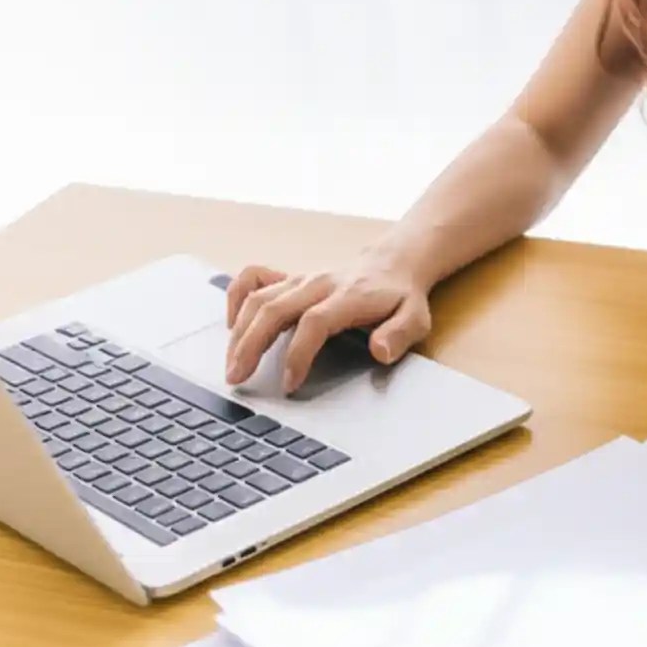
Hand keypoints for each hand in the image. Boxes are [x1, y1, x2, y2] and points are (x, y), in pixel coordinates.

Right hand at [224, 253, 432, 392]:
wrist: (393, 263)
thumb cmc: (400, 296)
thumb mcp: (415, 319)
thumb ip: (399, 335)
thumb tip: (380, 351)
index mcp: (347, 297)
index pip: (314, 323)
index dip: (298, 354)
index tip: (289, 383)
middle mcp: (317, 284)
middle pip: (273, 309)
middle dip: (251, 345)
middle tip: (238, 378)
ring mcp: (300, 279)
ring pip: (258, 298)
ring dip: (239, 331)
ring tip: (230, 365)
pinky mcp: (289, 278)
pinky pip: (253, 278)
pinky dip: (236, 298)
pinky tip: (231, 325)